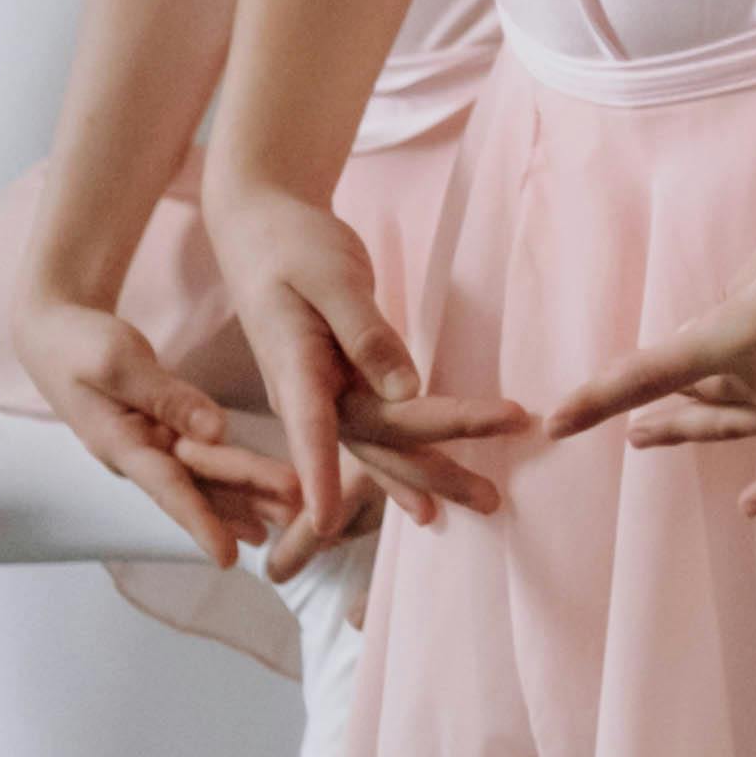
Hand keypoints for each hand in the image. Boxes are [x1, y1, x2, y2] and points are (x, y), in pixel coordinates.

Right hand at [5, 284, 299, 574]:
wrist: (53, 333)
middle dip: (246, 503)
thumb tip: (217, 430)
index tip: (230, 558)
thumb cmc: (78, 345)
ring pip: (206, 478)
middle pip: (200, 484)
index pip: (168, 489)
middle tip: (295, 517)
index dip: (201, 523)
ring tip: (291, 519)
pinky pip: (203, 459)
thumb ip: (165, 396)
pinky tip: (262, 499)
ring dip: (247, 498)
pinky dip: (234, 476)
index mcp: (120, 443)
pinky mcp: (162, 432)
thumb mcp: (117, 361)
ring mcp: (150, 446)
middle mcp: (138, 454)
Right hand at [205, 175, 519, 567]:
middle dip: (435, 470)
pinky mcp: (338, 390)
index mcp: (295, 366)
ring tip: (486, 501)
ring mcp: (322, 398)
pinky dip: (405, 468)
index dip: (323, 477)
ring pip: (382, 447)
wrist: (262, 232)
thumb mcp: (331, 277)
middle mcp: (307, 396)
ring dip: (432, 475)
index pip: (311, 429)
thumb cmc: (292, 246)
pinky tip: (428, 504)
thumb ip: (367, 333)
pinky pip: (378, 436)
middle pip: (377, 441)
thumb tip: (407, 390)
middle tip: (493, 498)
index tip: (330, 524)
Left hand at [541, 183, 755, 512]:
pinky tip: (752, 504)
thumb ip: (735, 307)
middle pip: (705, 394)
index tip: (556, 422)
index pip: (649, 374)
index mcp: (740, 338)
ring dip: (699, 427)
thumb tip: (723, 338)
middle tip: (625, 420)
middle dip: (665, 399)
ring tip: (651, 438)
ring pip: (747, 422)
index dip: (596, 396)